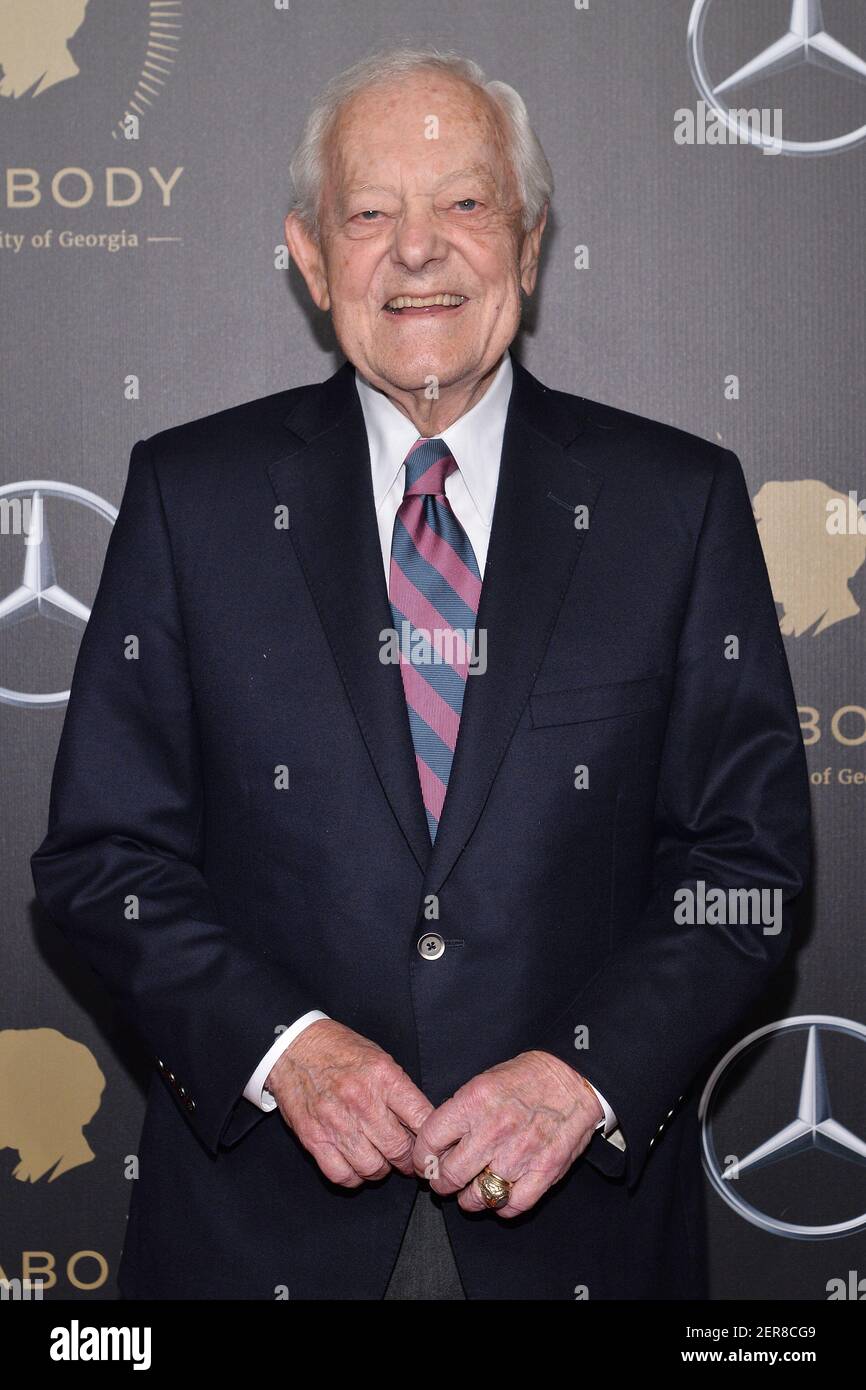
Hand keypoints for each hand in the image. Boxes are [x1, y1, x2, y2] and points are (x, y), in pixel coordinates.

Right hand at [266, 1018, 432, 1187]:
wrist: (293, 1048)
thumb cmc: (340, 1052)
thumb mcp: (379, 1058)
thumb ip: (400, 1092)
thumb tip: (422, 1125)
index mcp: (383, 1076)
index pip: (422, 1119)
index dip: (431, 1140)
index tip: (430, 1146)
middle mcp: (362, 1100)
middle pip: (399, 1149)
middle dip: (408, 1160)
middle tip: (406, 1159)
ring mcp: (336, 1121)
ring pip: (373, 1168)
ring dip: (381, 1169)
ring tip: (379, 1159)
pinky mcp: (314, 1138)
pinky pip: (341, 1175)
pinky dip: (353, 1177)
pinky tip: (355, 1165)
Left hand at [413, 1050, 602, 1217]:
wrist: (573, 1079)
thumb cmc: (526, 1078)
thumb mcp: (483, 1081)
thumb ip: (459, 1112)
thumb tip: (437, 1142)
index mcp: (474, 1102)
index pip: (430, 1141)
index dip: (421, 1156)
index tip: (424, 1161)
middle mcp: (494, 1130)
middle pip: (449, 1176)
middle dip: (441, 1183)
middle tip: (444, 1181)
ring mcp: (520, 1154)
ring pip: (478, 1197)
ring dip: (468, 1199)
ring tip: (470, 1191)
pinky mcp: (544, 1172)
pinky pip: (512, 1205)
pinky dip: (501, 1206)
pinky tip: (499, 1195)